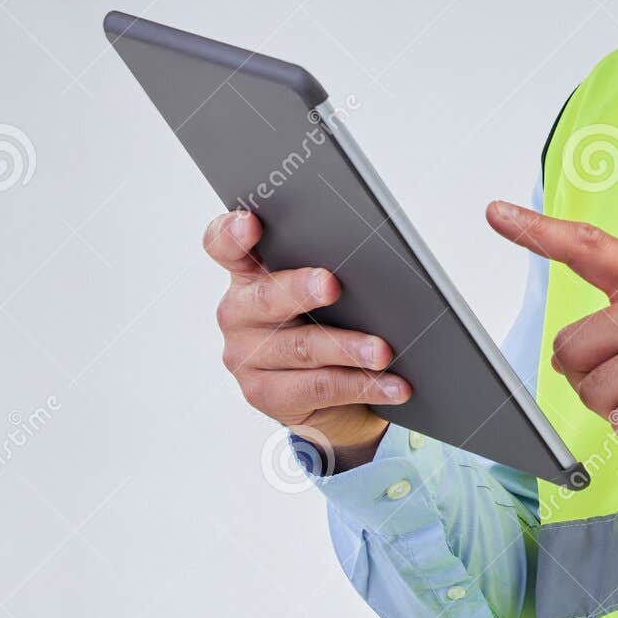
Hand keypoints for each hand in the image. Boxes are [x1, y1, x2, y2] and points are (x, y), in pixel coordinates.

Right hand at [204, 209, 409, 471]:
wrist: (331, 394)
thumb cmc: (331, 321)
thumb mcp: (327, 290)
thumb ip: (333, 267)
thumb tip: (377, 259)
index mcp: (250, 273)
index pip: (224, 245)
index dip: (232, 233)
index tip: (251, 223)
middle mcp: (239, 311)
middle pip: (266, 297)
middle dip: (301, 289)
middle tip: (332, 285)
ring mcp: (247, 355)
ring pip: (302, 347)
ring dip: (349, 348)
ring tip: (383, 351)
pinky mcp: (265, 394)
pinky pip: (319, 387)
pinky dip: (363, 385)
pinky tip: (393, 385)